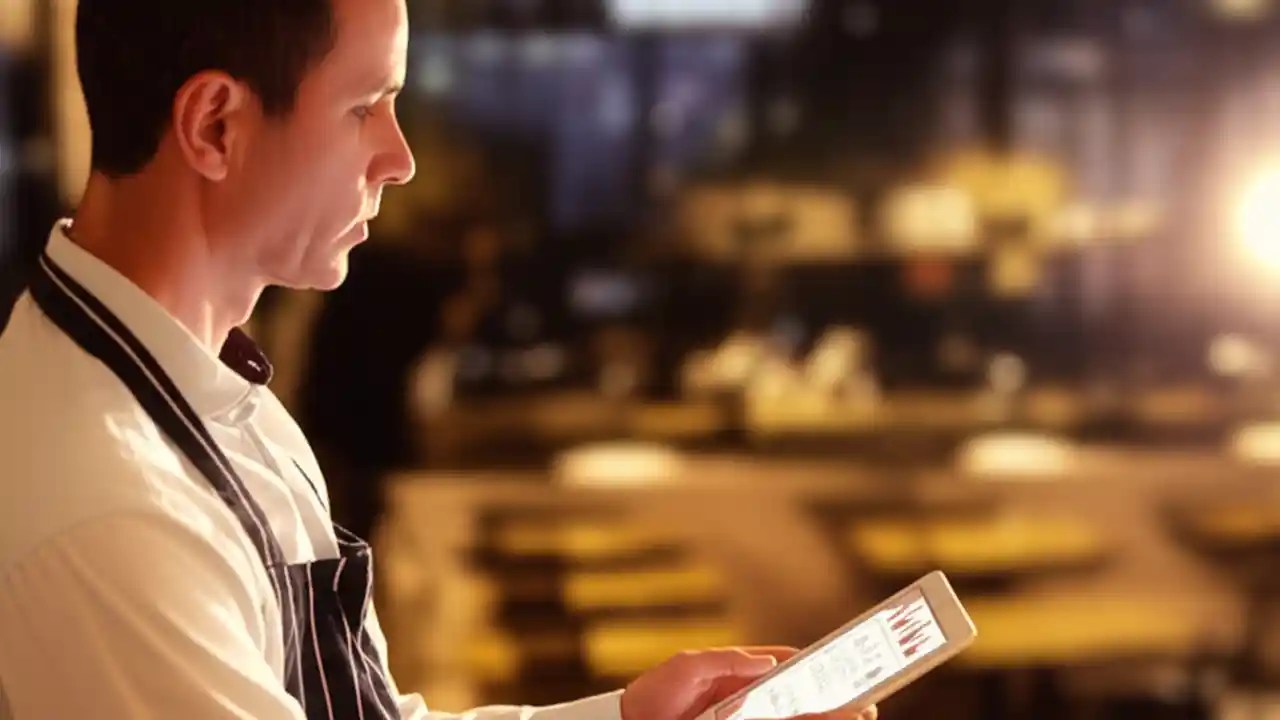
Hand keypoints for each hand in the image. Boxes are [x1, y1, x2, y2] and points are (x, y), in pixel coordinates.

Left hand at [620, 647, 877, 719]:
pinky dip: (803, 719)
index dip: (822, 671)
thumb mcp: (687, 667)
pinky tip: (820, 719)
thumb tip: (771, 661)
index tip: (849, 673)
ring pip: (797, 718)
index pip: (792, 671)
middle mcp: (752, 704)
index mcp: (743, 679)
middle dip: (836, 704)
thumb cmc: (655, 696)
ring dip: (824, 718)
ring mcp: (749, 718)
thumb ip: (727, 660)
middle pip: (803, 703)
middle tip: (866, 708)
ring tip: (853, 716)